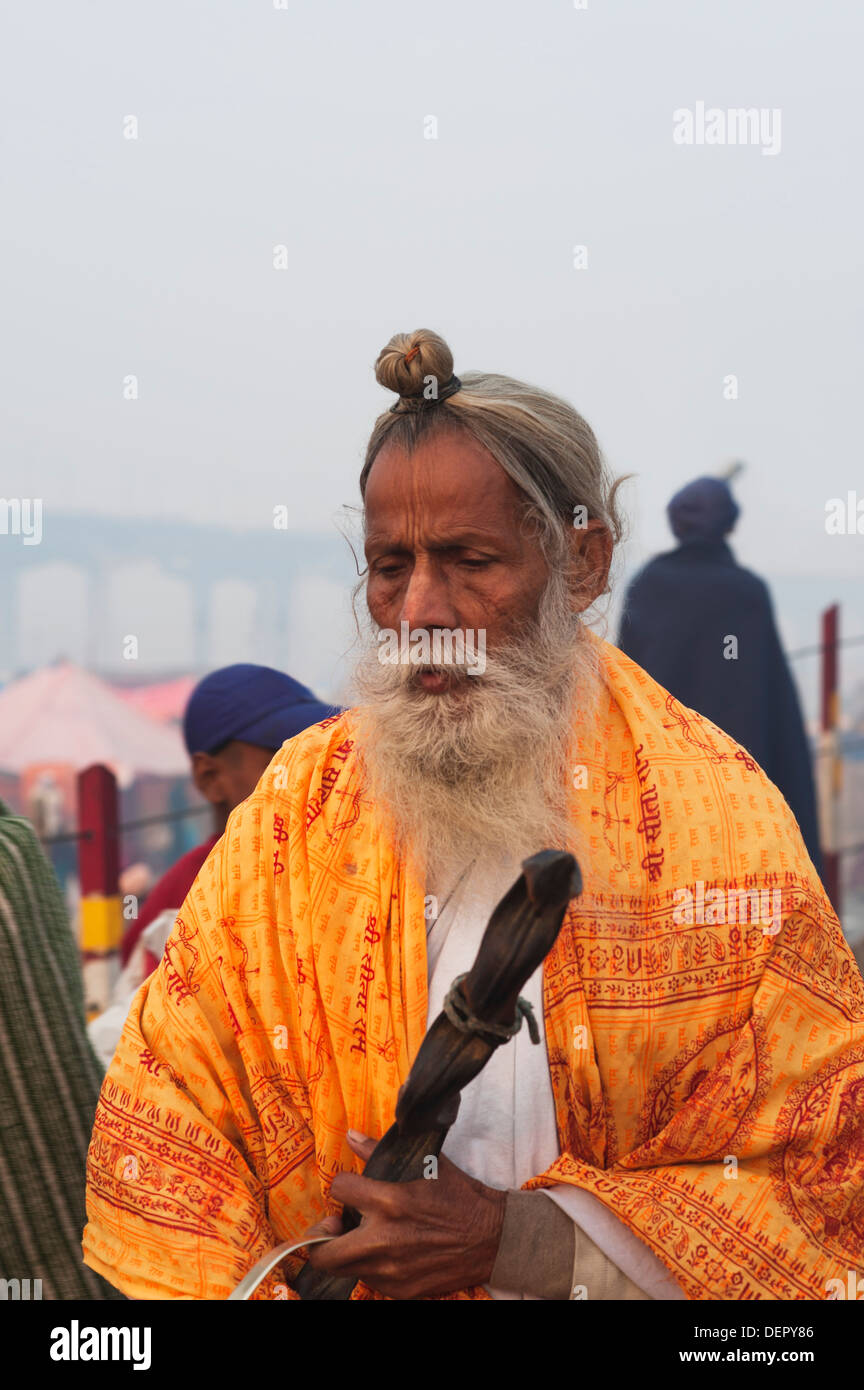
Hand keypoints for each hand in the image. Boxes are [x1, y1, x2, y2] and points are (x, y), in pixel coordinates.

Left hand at [302, 1130, 506, 1299]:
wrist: (493, 1238)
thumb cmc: (461, 1196)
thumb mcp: (426, 1165)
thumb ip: (380, 1153)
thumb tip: (351, 1136)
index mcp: (390, 1202)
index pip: (339, 1190)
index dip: (341, 1185)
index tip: (348, 1187)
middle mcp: (384, 1240)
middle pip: (325, 1252)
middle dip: (320, 1238)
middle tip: (331, 1227)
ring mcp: (391, 1271)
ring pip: (345, 1268)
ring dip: (346, 1252)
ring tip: (359, 1238)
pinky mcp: (401, 1290)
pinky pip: (370, 1280)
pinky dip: (370, 1266)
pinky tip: (385, 1253)